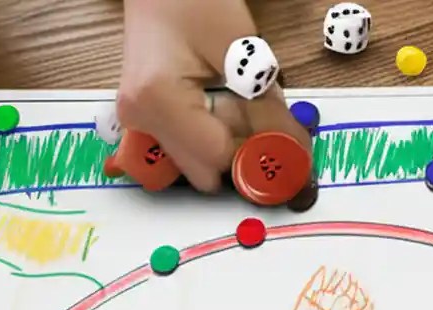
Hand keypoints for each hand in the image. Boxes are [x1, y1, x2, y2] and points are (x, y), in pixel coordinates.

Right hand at [118, 0, 309, 192]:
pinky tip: (225, 103)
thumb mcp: (241, 50)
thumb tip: (292, 148)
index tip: (294, 149)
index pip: (217, 156)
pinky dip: (215, 133)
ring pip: (197, 161)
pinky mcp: (145, 120)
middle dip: (242, 153)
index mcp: (157, 101)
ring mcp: (137, 123)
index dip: (259, 155)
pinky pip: (188, 145)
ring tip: (245, 103)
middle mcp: (139, 120)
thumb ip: (264, 105)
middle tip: (271, 124)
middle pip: (204, 169)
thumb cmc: (193, 1)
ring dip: (229, 143)